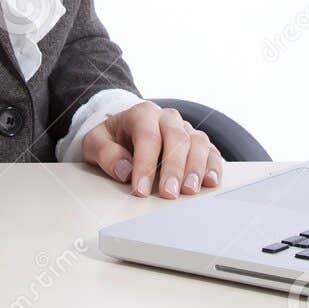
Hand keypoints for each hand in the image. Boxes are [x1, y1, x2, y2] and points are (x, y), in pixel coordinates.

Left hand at [82, 102, 222, 197]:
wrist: (124, 131)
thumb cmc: (111, 138)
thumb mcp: (95, 142)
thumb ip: (106, 153)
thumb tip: (124, 171)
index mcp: (143, 114)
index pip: (148, 137)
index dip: (145, 165)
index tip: (141, 190)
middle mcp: (167, 118)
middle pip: (177, 138)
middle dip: (174, 168)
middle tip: (169, 193)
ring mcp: (185, 129)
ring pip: (198, 143)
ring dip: (196, 168)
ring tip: (190, 190)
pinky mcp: (197, 142)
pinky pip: (211, 151)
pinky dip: (213, 166)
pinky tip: (210, 181)